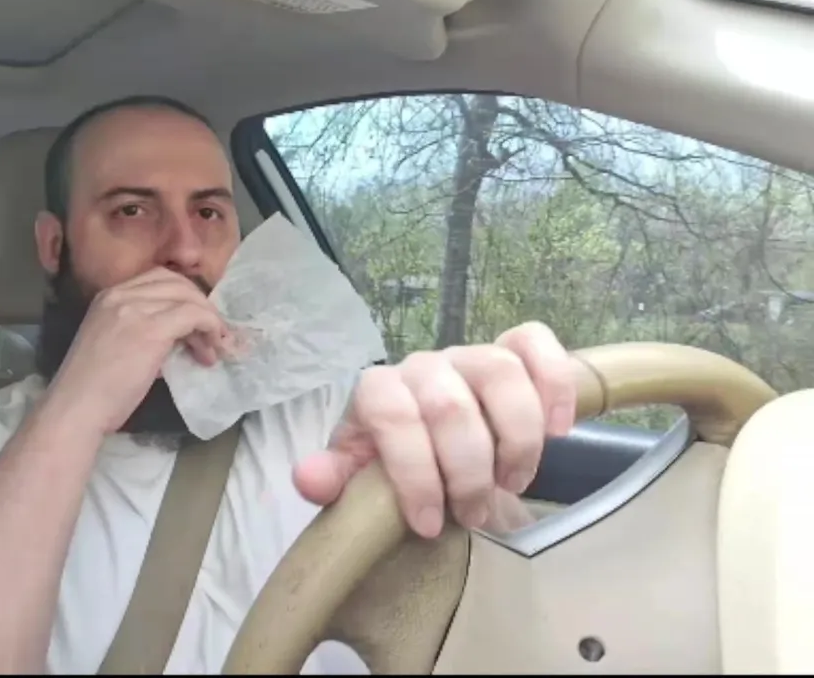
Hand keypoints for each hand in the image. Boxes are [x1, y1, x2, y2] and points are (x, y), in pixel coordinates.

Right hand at [45, 267, 227, 433]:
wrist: (76, 408)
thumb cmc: (92, 389)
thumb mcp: (114, 344)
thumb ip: (142, 332)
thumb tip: (177, 339)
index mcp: (108, 296)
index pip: (157, 280)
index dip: (183, 298)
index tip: (194, 324)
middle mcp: (121, 295)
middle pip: (176, 283)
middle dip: (199, 306)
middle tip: (210, 337)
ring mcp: (136, 310)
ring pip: (188, 297)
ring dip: (208, 320)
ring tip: (213, 349)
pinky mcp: (151, 330)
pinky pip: (194, 315)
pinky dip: (210, 327)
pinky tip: (211, 349)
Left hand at [293, 322, 575, 537]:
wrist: (435, 451)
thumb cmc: (396, 467)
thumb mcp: (360, 483)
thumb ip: (335, 480)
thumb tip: (309, 479)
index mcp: (378, 392)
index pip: (391, 414)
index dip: (413, 472)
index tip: (429, 524)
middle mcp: (423, 367)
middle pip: (450, 405)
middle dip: (467, 471)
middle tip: (474, 514)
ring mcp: (470, 355)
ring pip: (500, 373)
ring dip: (515, 439)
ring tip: (513, 482)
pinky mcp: (513, 351)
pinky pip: (534, 343)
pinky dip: (552, 383)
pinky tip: (559, 430)